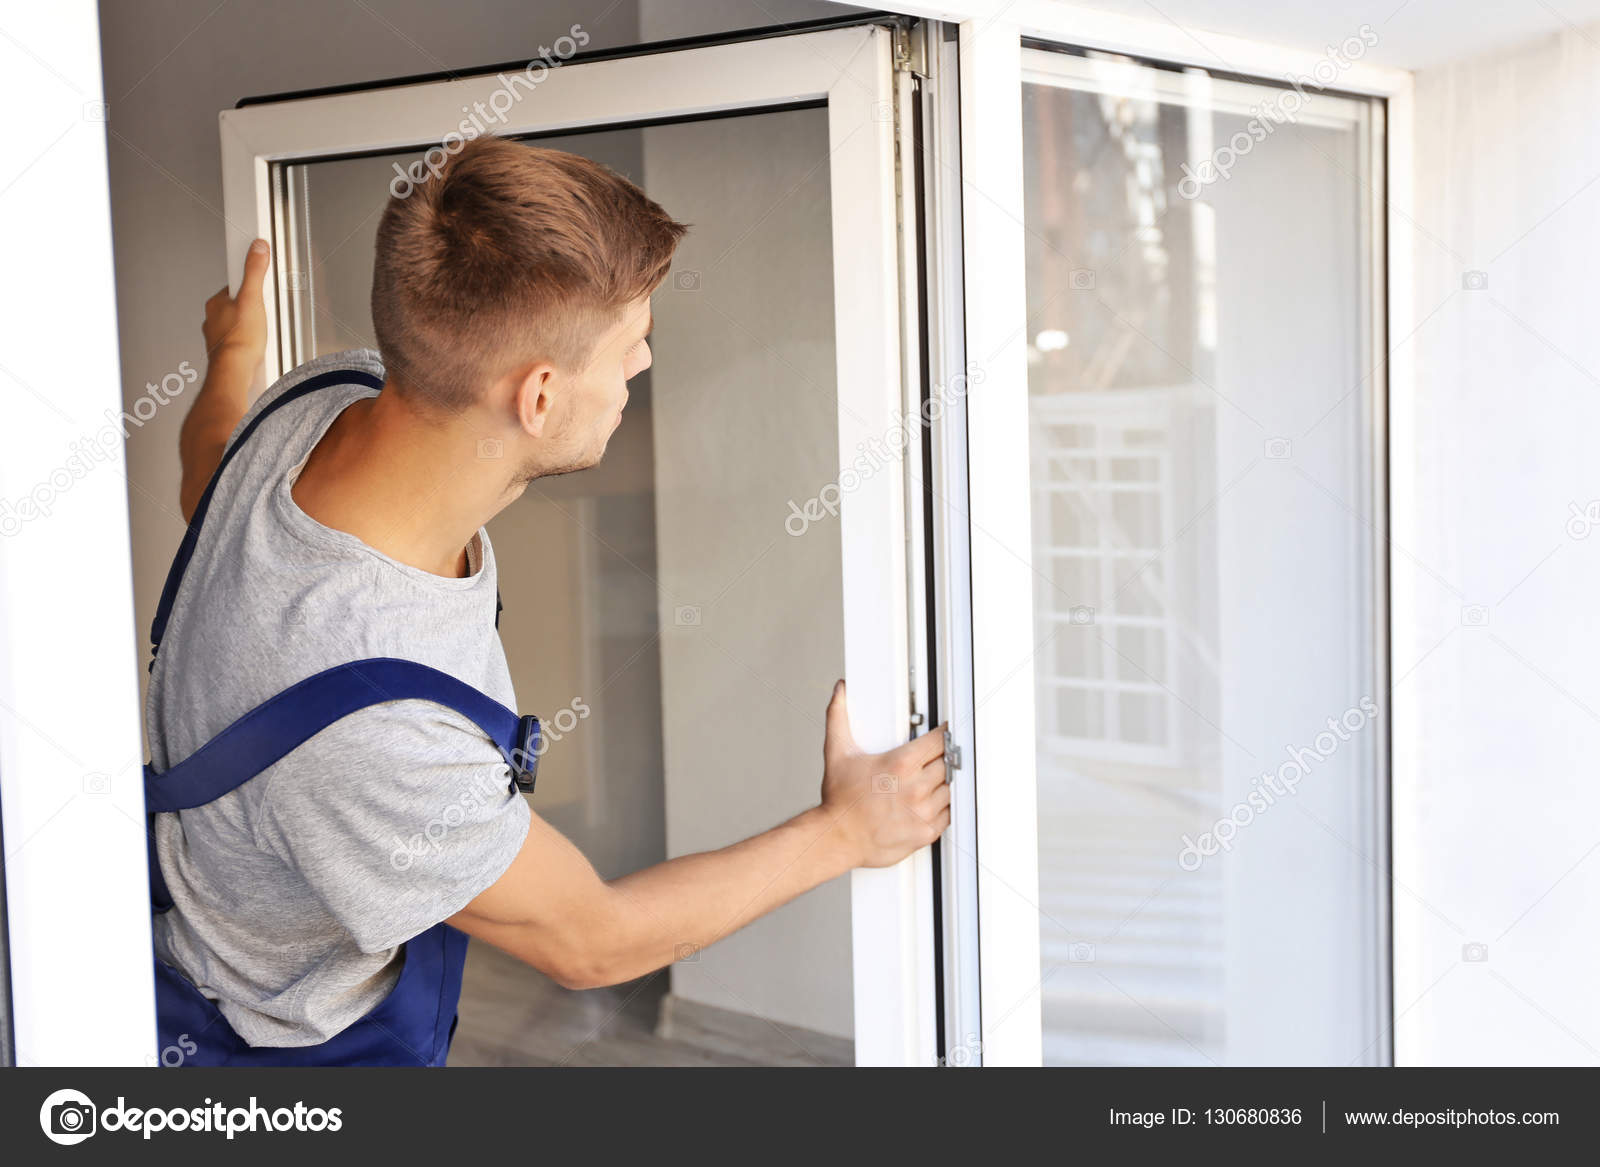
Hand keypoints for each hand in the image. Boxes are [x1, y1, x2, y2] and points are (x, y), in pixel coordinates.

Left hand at [202, 238, 269, 364]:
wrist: (236, 371)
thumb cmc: (240, 339)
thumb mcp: (253, 298)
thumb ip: (254, 271)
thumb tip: (257, 248)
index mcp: (216, 304)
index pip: (235, 286)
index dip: (251, 288)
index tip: (260, 290)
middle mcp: (214, 319)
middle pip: (239, 306)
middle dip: (254, 310)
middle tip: (265, 315)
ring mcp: (220, 337)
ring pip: (240, 326)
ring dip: (253, 329)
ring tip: (264, 334)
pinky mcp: (228, 352)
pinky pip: (242, 343)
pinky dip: (251, 344)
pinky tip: (261, 348)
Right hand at [819, 680, 950, 868]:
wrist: (838, 837)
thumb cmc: (840, 800)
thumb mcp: (837, 753)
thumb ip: (839, 717)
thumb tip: (840, 691)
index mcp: (900, 765)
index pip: (940, 741)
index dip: (943, 735)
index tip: (944, 734)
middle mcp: (915, 788)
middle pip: (948, 764)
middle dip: (941, 759)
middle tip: (931, 759)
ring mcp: (922, 812)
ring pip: (950, 789)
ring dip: (943, 783)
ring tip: (926, 781)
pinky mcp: (925, 832)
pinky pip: (948, 815)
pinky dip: (942, 808)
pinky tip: (928, 802)